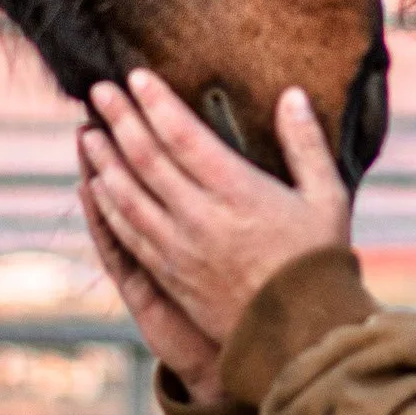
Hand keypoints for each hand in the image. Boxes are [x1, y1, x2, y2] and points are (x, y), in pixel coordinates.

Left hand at [78, 71, 353, 389]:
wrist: (300, 337)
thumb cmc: (318, 263)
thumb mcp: (328, 198)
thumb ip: (306, 144)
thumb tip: (291, 95)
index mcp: (239, 192)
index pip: (184, 137)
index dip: (155, 104)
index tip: (134, 77)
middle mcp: (201, 217)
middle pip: (147, 160)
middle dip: (119, 121)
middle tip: (97, 90)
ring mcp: (180, 249)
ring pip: (129, 197)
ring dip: (105, 162)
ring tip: (88, 133)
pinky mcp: (170, 276)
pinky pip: (129, 235)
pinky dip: (108, 207)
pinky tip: (96, 189)